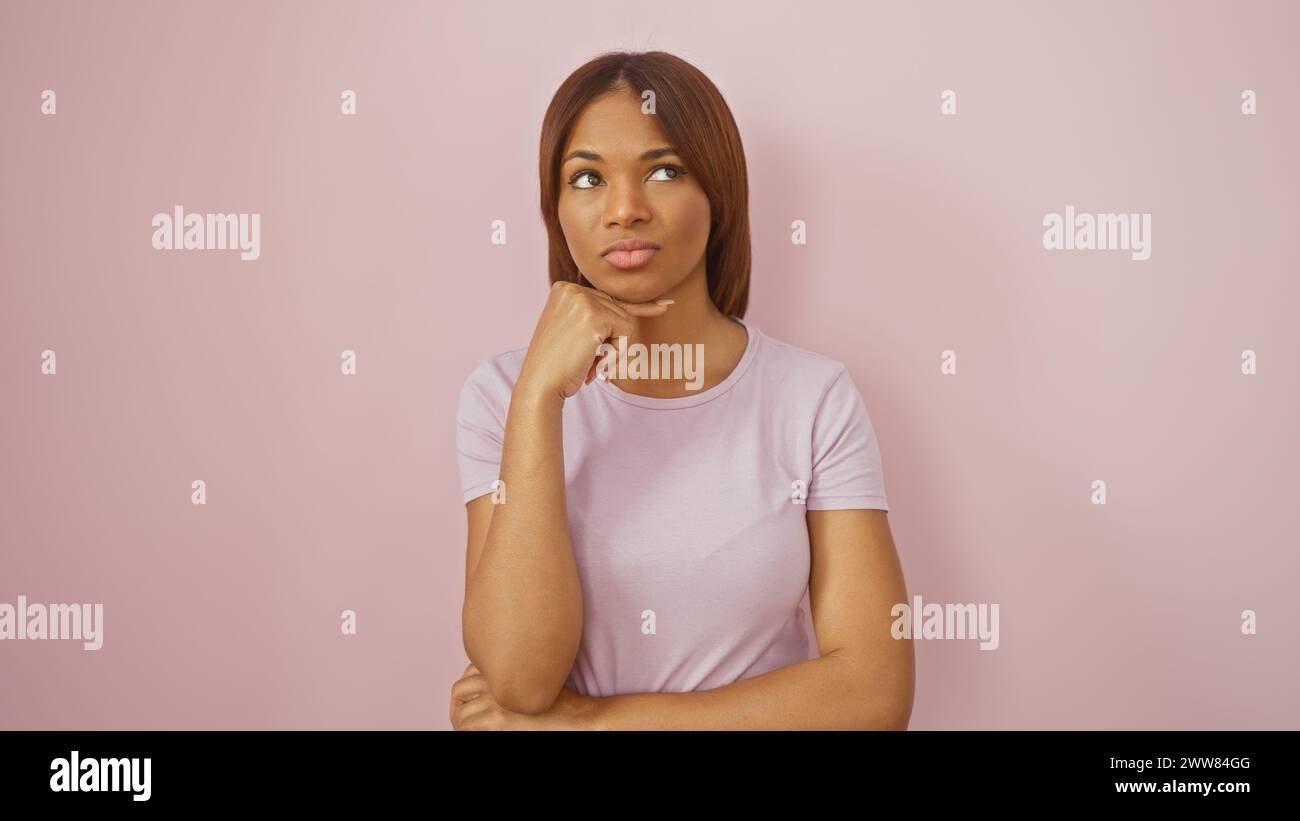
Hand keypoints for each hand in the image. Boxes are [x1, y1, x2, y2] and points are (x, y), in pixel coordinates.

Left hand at [449, 662, 595, 729]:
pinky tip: (478, 733)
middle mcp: (497, 681)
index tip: (471, 700)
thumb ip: (513, 678)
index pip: (469, 672)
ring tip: (468, 730)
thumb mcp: (537, 680)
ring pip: (461, 713)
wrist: (577, 718)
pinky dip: (468, 731)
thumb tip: (490, 690)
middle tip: (462, 718)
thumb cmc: (563, 703)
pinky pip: (468, 728)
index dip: (467, 688)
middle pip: (459, 690)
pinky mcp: (497, 721)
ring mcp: (495, 701)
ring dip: (461, 722)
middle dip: (457, 705)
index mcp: (505, 667)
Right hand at [516, 281, 671, 401]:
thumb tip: (658, 304)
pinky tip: (595, 361)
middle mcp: (572, 289)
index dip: (633, 310)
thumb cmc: (559, 365)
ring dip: (613, 348)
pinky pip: (626, 332)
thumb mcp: (577, 332)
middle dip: (612, 339)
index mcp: (564, 289)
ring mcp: (582, 301)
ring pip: (625, 321)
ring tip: (588, 362)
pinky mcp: (594, 317)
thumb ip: (602, 315)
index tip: (665, 305)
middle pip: (618, 309)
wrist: (540, 384)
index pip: (608, 298)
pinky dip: (617, 352)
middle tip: (588, 360)